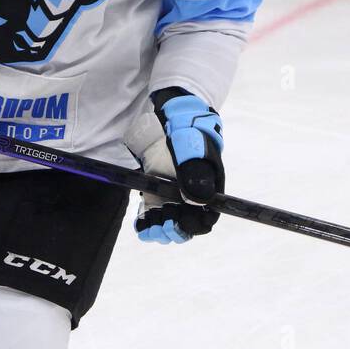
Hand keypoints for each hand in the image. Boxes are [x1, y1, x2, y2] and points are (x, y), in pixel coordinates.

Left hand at [132, 88, 224, 243]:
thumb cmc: (187, 130)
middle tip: (163, 225)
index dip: (196, 225)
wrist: (171, 118)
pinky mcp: (157, 192)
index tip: (182, 223)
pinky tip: (141, 225)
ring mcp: (174, 195)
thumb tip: (200, 199)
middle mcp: (193, 195)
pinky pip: (154, 214)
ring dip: (161, 231)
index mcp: (209, 186)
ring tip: (150, 229)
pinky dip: (147, 223)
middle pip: (188, 224)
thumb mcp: (191, 146)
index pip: (208, 215)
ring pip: (170, 222)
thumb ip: (194, 171)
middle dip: (175, 230)